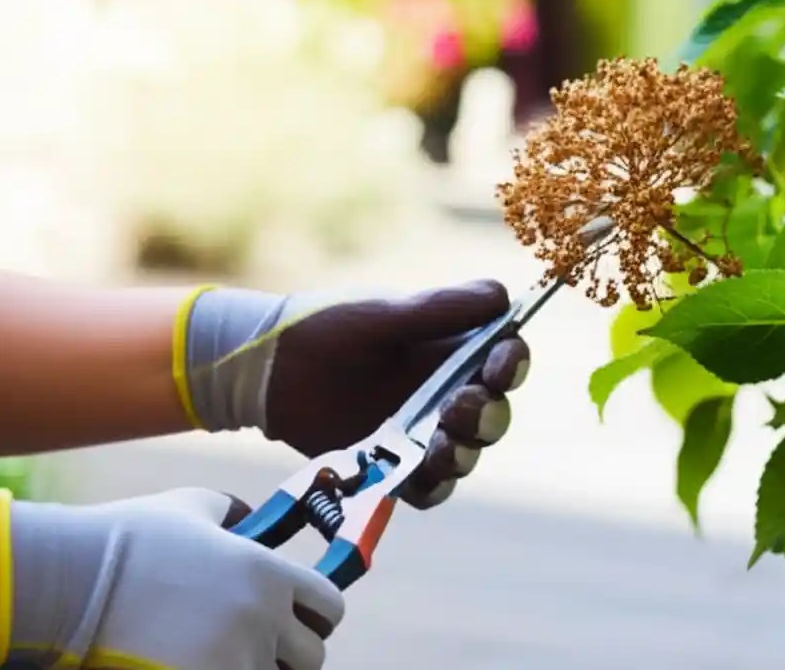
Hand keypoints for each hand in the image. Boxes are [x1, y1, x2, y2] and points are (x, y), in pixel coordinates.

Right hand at [1, 488, 343, 669]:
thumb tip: (247, 517)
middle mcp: (264, 617)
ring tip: (226, 655)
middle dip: (290, 655)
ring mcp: (236, 657)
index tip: (299, 621)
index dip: (316, 616)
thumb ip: (233, 511)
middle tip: (261, 649)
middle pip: (311, 656)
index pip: (330, 607)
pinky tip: (203, 664)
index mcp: (271, 573)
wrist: (75, 578)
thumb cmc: (132, 539)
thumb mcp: (194, 507)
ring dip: (258, 668)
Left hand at [182, 280, 529, 508]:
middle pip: (495, 413)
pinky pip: (431, 487)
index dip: (512, 364)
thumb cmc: (330, 327)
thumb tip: (502, 297)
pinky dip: (433, 484)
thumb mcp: (384, 315)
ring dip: (464, 451)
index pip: (505, 359)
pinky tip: (420, 472)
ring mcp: (425, 434)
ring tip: (439, 445)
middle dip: (487, 414)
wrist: (272, 370)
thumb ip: (441, 309)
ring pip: (468, 453)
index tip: (499, 365)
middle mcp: (449, 393)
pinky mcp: (398, 468)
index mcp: (455, 350)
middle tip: (459, 407)